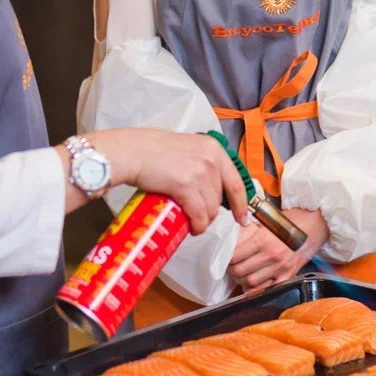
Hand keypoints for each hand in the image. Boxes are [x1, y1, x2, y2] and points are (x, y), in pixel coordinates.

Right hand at [91, 129, 249, 234]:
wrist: (133, 152)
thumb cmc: (151, 150)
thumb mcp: (187, 148)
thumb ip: (201, 162)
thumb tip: (208, 186)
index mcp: (213, 148)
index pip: (236, 182)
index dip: (241, 204)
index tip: (242, 217)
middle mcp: (211, 159)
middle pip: (220, 199)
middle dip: (211, 214)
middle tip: (198, 218)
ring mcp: (200, 172)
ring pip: (210, 210)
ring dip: (203, 221)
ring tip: (192, 223)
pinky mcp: (186, 186)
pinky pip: (199, 215)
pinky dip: (197, 225)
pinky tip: (192, 228)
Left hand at [228, 207, 327, 292]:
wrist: (315, 225)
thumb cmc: (291, 220)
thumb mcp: (268, 220)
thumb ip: (249, 230)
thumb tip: (231, 238)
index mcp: (263, 240)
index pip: (235, 256)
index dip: (227, 258)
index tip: (226, 257)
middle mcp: (271, 256)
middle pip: (240, 271)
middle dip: (232, 270)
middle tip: (231, 267)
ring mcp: (280, 268)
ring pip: (251, 283)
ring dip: (242, 280)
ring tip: (241, 274)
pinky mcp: (288, 276)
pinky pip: (267, 289)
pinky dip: (257, 289)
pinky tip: (253, 283)